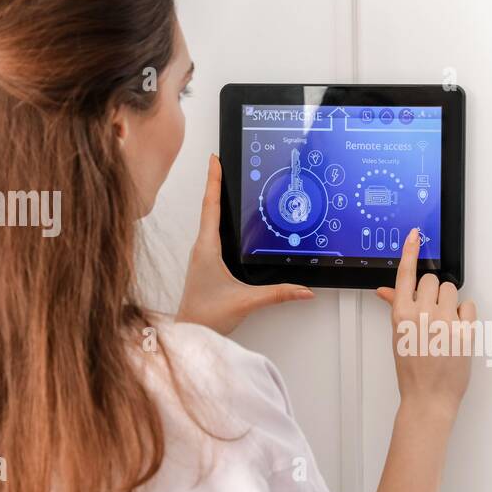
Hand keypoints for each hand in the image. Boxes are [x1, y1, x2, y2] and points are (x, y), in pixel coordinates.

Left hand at [176, 154, 313, 334]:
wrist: (189, 331)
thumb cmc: (206, 316)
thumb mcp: (247, 301)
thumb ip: (278, 294)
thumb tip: (303, 290)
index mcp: (207, 249)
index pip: (211, 206)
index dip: (213, 181)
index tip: (215, 160)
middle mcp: (201, 248)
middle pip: (208, 207)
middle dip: (214, 183)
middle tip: (219, 162)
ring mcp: (201, 255)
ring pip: (208, 221)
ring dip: (214, 200)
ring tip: (221, 183)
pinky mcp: (204, 263)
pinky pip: (210, 234)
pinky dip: (216, 219)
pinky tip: (224, 220)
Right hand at [376, 228, 474, 418]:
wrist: (429, 397)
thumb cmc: (412, 370)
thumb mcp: (398, 336)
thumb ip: (395, 308)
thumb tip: (387, 291)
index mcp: (402, 315)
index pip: (405, 273)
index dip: (410, 251)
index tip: (416, 235)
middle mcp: (423, 314)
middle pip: (432, 280)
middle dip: (433, 292)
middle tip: (432, 313)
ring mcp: (445, 322)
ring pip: (452, 289)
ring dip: (449, 301)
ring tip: (444, 323)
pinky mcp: (465, 331)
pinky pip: (468, 306)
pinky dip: (464, 315)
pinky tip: (456, 330)